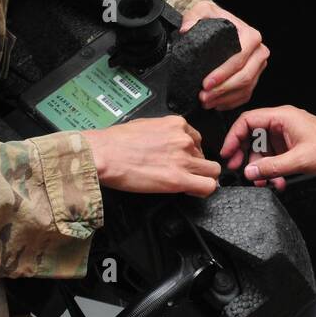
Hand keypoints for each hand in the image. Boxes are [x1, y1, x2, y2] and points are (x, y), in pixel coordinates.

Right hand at [82, 116, 219, 196]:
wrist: (103, 154)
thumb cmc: (115, 141)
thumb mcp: (145, 125)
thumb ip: (163, 133)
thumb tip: (165, 143)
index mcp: (176, 125)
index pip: (197, 140)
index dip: (190, 153)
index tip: (182, 160)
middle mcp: (184, 140)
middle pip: (205, 156)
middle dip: (197, 165)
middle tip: (184, 173)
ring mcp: (184, 159)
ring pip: (212, 171)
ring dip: (202, 178)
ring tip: (187, 184)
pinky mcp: (178, 179)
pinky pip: (208, 186)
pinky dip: (204, 190)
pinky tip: (192, 191)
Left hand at [180, 1, 268, 110]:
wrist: (220, 24)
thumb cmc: (213, 19)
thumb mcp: (202, 11)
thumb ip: (193, 17)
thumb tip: (187, 29)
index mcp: (251, 36)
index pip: (240, 58)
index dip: (223, 74)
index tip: (206, 83)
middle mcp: (258, 51)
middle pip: (245, 77)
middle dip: (223, 90)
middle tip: (203, 96)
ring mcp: (258, 66)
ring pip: (246, 88)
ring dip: (225, 98)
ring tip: (206, 102)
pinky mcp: (254, 77)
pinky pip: (246, 95)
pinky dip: (231, 102)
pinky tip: (216, 104)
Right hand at [219, 105, 315, 190]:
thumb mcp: (299, 160)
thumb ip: (272, 167)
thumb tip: (250, 171)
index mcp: (283, 117)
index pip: (248, 120)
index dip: (234, 137)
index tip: (228, 153)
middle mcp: (283, 123)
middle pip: (252, 136)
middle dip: (245, 155)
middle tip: (239, 169)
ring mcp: (287, 135)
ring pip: (263, 149)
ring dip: (261, 167)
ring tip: (263, 182)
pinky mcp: (291, 146)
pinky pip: (274, 156)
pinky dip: (272, 169)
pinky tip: (276, 181)